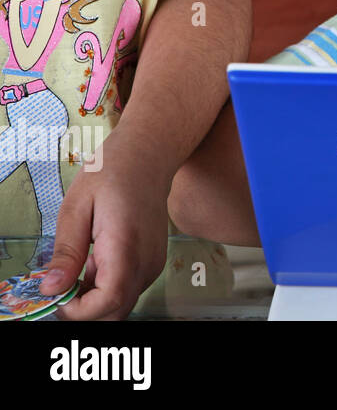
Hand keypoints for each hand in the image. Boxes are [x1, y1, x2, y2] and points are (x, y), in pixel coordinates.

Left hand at [39, 149, 169, 319]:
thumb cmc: (112, 173)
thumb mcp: (76, 207)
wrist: (148, 156)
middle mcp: (146, 261)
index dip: (78, 310)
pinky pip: (128, 289)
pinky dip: (106, 287)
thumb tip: (51, 289)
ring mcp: (153, 263)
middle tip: (61, 286)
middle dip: (84, 310)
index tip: (56, 296)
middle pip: (116, 312)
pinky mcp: (153, 262)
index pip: (108, 301)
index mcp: (126, 246)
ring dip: (94, 298)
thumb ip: (66, 252)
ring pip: (121, 304)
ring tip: (81, 263)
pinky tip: (96, 259)